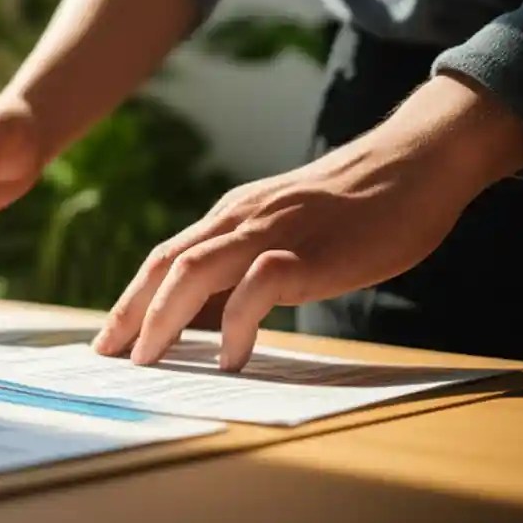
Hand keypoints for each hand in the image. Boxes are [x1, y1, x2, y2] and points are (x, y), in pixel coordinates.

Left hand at [90, 73, 522, 370]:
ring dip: (164, 317)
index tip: (107, 339)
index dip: (130, 299)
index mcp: (232, 216)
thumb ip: (248, 271)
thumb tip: (210, 327)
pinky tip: (233, 357)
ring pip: (195, 270)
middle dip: (129, 312)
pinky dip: (238, 324)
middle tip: (106, 356)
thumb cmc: (356, 208)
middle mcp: (240, 219)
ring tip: (148, 359)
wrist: (416, 162)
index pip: (165, 259)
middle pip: (166, 265)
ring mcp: (273, 231)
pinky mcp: (309, 250)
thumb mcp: (287, 235)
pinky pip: (258, 286)